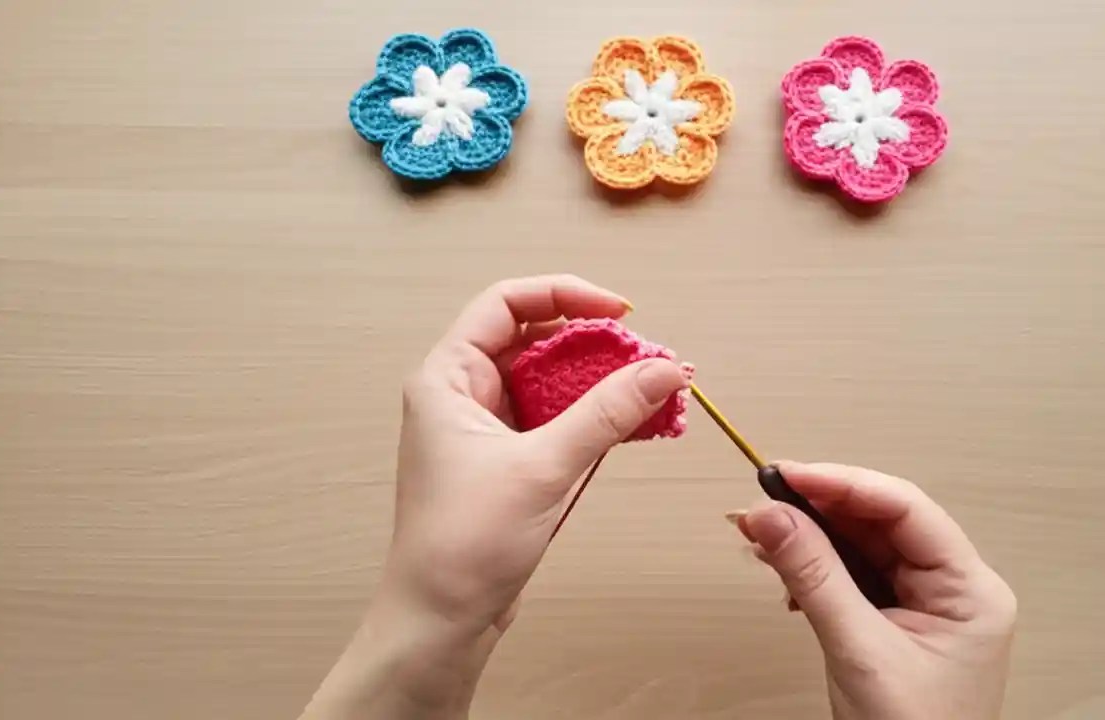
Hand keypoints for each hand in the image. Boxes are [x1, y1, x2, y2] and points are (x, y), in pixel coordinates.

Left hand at [301, 275, 688, 719]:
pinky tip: (636, 425)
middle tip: (647, 357)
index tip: (620, 312)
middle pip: (534, 339)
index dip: (565, 294)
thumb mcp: (544, 468)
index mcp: (447, 378)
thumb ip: (608, 413)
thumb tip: (666, 369)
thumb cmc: (464, 545)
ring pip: (550, 383)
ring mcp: (485, 430)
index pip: (506, 303)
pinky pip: (556, 421)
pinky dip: (594, 419)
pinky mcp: (507, 463)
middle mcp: (462, 395)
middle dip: (594, 344)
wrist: (438, 623)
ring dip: (600, 383)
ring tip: (653, 390)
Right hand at [736, 462, 1015, 719]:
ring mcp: (926, 606)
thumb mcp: (859, 652)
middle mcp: (955, 589)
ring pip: (863, 546)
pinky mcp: (896, 622)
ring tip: (761, 531)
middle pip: (882, 522)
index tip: (788, 474)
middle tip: (764, 499)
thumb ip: (814, 577)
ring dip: (811, 537)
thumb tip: (771, 516)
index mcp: (972, 590)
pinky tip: (782, 569)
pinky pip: (854, 576)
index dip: (844, 483)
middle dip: (819, 508)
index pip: (906, 510)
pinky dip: (815, 568)